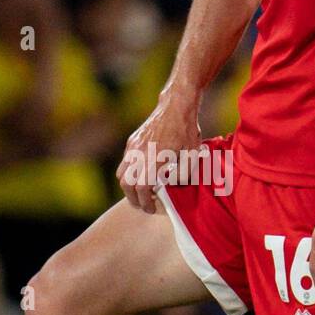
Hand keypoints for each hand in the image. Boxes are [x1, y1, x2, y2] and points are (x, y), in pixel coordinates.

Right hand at [116, 90, 201, 213]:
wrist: (176, 105)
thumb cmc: (187, 131)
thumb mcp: (192, 156)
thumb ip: (182, 176)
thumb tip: (172, 186)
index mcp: (154, 160)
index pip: (141, 189)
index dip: (145, 202)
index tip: (151, 209)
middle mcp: (139, 155)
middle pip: (126, 184)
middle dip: (133, 198)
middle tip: (143, 204)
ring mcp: (133, 147)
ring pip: (121, 173)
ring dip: (129, 186)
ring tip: (140, 191)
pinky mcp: (132, 141)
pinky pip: (125, 162)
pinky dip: (129, 173)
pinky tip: (143, 173)